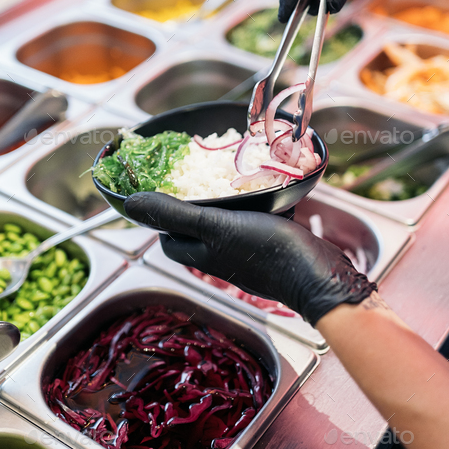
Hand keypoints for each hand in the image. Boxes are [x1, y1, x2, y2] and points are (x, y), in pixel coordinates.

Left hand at [124, 192, 375, 326]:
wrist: (318, 273)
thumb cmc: (267, 250)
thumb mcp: (216, 225)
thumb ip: (175, 213)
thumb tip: (130, 203)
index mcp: (202, 253)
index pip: (168, 236)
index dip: (160, 213)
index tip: (161, 186)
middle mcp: (221, 256)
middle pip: (195, 229)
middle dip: (191, 202)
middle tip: (194, 175)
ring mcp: (247, 254)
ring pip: (224, 224)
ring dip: (223, 201)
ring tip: (226, 177)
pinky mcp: (271, 246)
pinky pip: (252, 222)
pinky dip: (251, 204)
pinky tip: (260, 188)